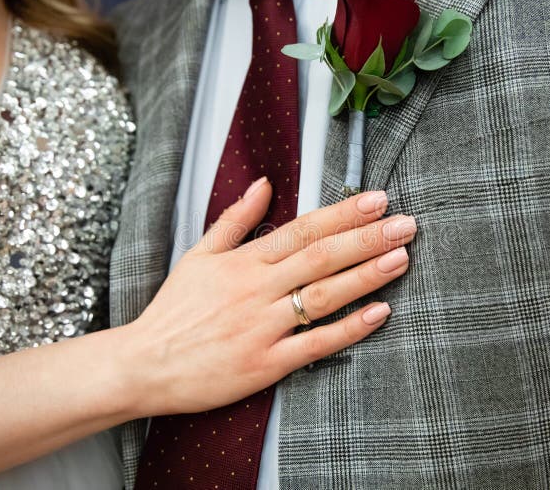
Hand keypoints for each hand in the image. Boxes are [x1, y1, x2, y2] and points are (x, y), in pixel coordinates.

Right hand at [126, 177, 415, 415]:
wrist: (144, 365)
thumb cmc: (173, 310)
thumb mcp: (198, 255)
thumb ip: (234, 220)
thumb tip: (264, 184)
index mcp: (243, 261)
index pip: (302, 229)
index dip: (342, 214)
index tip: (377, 200)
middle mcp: (256, 289)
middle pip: (320, 257)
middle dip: (366, 238)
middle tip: (405, 225)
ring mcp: (263, 327)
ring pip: (323, 296)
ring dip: (366, 276)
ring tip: (400, 258)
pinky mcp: (266, 364)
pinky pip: (315, 344)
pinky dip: (349, 328)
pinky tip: (380, 313)